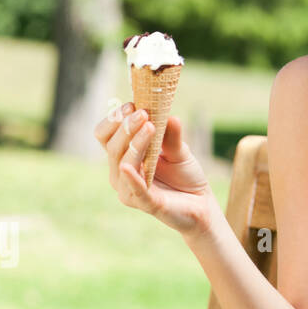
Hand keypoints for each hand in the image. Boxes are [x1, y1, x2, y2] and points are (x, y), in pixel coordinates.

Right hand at [93, 102, 216, 236]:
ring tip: (150, 126)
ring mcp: (129, 190)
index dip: (114, 119)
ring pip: (124, 163)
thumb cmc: (184, 175)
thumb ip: (171, 134)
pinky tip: (127, 166)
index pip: (105, 135)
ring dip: (135, 143)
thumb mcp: (179, 150)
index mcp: (123, 156)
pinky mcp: (145, 204)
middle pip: (112, 147)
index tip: (132, 104)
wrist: (201, 202)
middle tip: (143, 113)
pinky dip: (131, 177)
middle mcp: (120, 174)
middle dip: (126, 128)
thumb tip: (168, 114)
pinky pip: (134, 189)